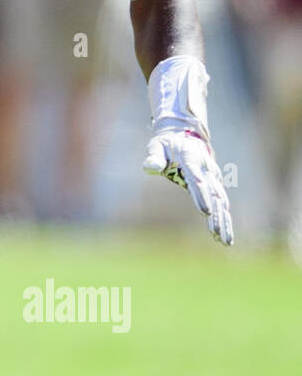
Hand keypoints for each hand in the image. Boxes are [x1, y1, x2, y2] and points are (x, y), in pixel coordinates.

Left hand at [143, 125, 233, 245]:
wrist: (185, 135)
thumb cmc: (167, 144)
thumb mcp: (157, 146)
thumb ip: (154, 157)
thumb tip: (150, 167)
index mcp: (192, 159)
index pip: (197, 180)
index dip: (202, 196)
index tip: (206, 212)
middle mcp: (206, 169)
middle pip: (214, 194)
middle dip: (216, 215)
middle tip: (215, 233)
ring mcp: (213, 177)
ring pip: (222, 201)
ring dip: (224, 221)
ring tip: (225, 241)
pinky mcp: (215, 184)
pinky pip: (222, 203)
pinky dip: (224, 219)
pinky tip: (225, 236)